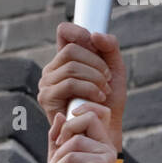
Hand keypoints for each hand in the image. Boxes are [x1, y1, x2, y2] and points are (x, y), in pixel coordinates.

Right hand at [38, 22, 126, 153]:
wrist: (105, 131)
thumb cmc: (108, 102)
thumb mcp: (115, 71)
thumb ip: (110, 48)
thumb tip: (95, 35)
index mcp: (66, 59)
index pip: (64, 31)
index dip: (80, 31)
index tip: (96, 44)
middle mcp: (52, 69)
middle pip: (71, 49)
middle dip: (96, 63)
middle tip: (107, 79)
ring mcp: (46, 83)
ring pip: (71, 66)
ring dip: (95, 78)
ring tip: (104, 91)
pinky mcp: (47, 98)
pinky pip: (69, 83)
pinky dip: (89, 88)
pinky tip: (98, 98)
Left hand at [47, 103, 115, 162]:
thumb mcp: (58, 157)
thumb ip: (58, 137)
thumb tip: (60, 115)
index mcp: (99, 143)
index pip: (98, 113)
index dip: (83, 108)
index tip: (67, 118)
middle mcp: (106, 146)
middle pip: (88, 118)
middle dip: (66, 129)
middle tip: (58, 146)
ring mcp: (106, 155)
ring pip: (75, 140)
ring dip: (59, 156)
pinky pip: (73, 155)